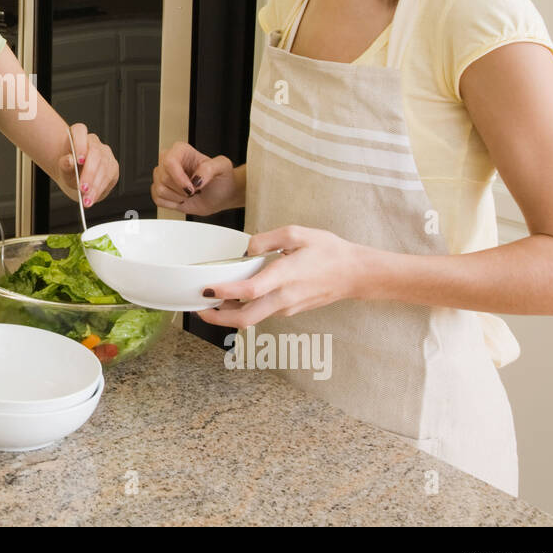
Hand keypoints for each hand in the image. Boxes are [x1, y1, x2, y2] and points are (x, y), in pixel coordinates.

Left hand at [55, 123, 117, 207]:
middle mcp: (93, 142)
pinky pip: (109, 177)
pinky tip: (92, 198)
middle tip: (82, 188)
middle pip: (95, 154)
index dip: (80, 144)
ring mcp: (105, 154)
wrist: (75, 177)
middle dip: (89, 173)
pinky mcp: (113, 166)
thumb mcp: (62, 168)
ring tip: (86, 199)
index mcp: (78, 135)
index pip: (80, 131)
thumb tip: (70, 161)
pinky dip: (100, 190)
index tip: (78, 161)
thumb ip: (64, 164)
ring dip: (95, 186)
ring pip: (104, 167)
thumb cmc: (69, 168)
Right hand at [152, 142, 236, 215]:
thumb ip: (210, 168)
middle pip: (164, 177)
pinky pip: (157, 199)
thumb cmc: (220, 177)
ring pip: (160, 189)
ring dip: (178, 197)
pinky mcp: (161, 190)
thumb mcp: (222, 167)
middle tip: (195, 190)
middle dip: (181, 190)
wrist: (221, 193)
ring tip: (190, 193)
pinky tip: (182, 198)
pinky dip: (172, 204)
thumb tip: (196, 178)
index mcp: (181, 150)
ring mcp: (164, 176)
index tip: (191, 188)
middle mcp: (169, 161)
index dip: (178, 178)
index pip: (169, 161)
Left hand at [196, 225, 369, 327]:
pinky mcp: (289, 311)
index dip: (225, 292)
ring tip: (210, 300)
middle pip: (245, 318)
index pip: (250, 290)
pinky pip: (261, 313)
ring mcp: (287, 308)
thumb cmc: (329, 251)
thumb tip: (246, 250)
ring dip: (228, 314)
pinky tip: (235, 296)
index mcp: (285, 276)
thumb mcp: (297, 233)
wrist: (355, 274)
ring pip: (251, 319)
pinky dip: (243, 309)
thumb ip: (267, 239)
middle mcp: (284, 298)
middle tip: (198, 307)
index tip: (206, 289)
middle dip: (217, 317)